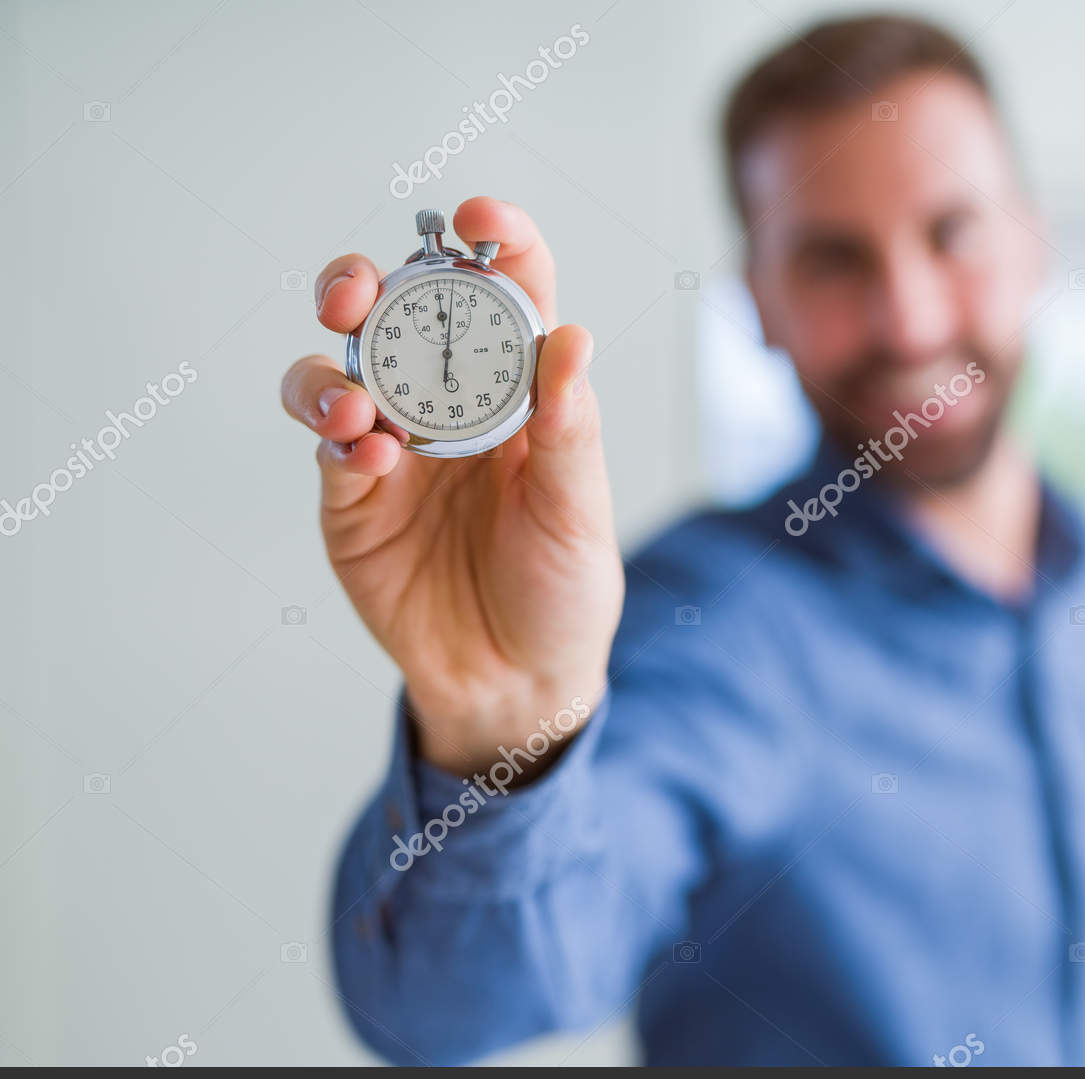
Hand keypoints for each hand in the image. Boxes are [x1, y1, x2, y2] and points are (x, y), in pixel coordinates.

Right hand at [280, 197, 622, 777]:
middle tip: (357, 289)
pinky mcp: (350, 498)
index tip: (475, 219)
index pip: (504, 288)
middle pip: (394, 310)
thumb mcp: (580, 512)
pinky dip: (337, 441)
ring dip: (332, 368)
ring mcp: (392, 446)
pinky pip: (329, 449)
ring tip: (355, 407)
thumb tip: (571, 339)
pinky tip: (368, 459)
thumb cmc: (562, 587)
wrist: (513, 680)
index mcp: (519, 388)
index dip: (492, 239)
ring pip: (338, 369)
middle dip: (364, 282)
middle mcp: (448, 401)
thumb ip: (570, 430)